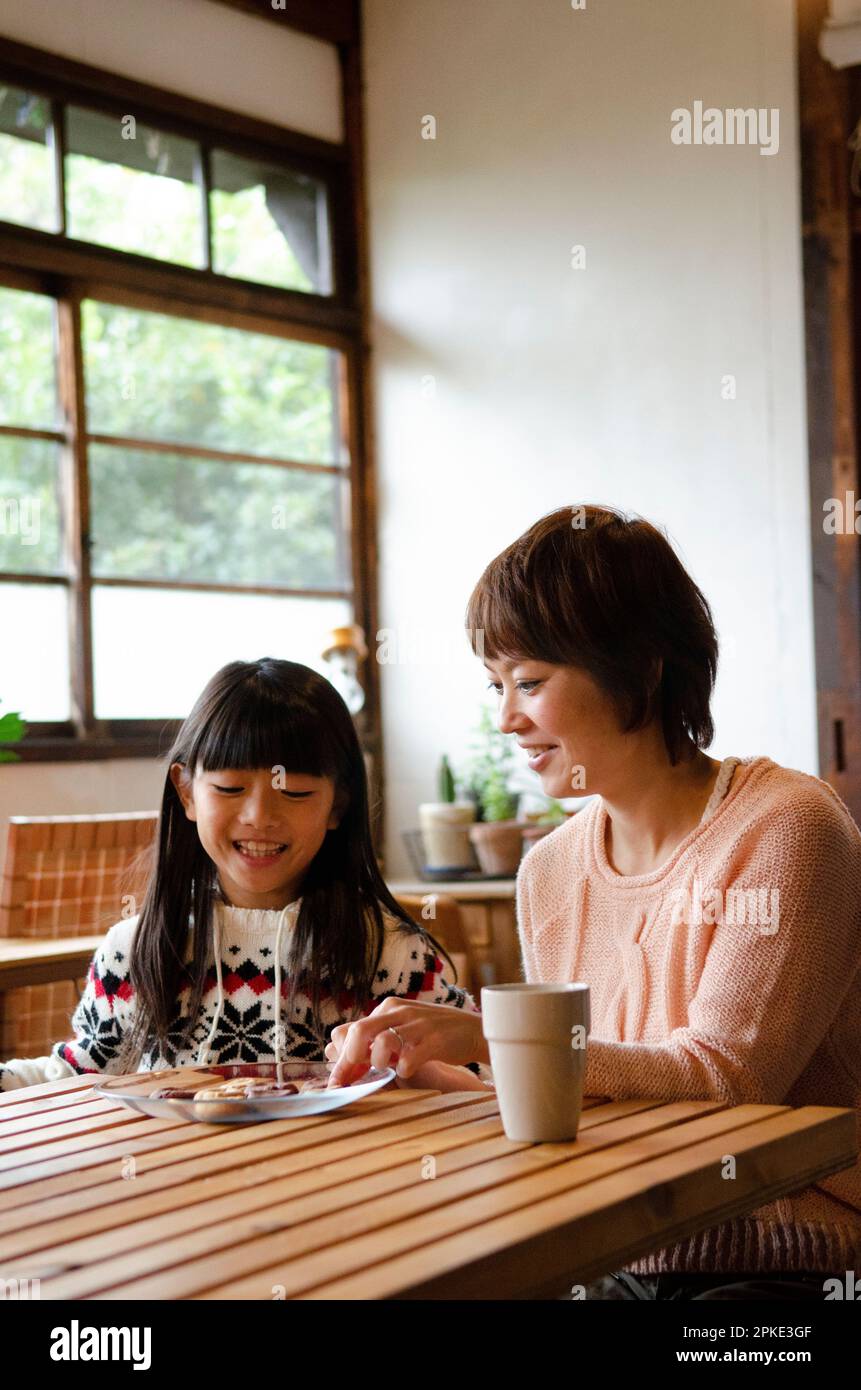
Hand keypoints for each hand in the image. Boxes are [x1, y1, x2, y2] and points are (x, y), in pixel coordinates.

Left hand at [324, 997, 489, 1086]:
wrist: (472, 1030)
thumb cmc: (432, 1033)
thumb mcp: (401, 1027)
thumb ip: (374, 1037)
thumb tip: (336, 1053)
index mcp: (388, 1007)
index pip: (350, 1029)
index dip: (339, 1057)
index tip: (339, 1081)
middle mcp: (400, 1011)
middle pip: (359, 1031)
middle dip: (351, 1059)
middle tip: (358, 1075)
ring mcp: (417, 1025)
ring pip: (382, 1042)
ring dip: (378, 1061)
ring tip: (387, 1066)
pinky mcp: (434, 1040)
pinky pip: (409, 1059)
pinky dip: (404, 1069)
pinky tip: (408, 1069)